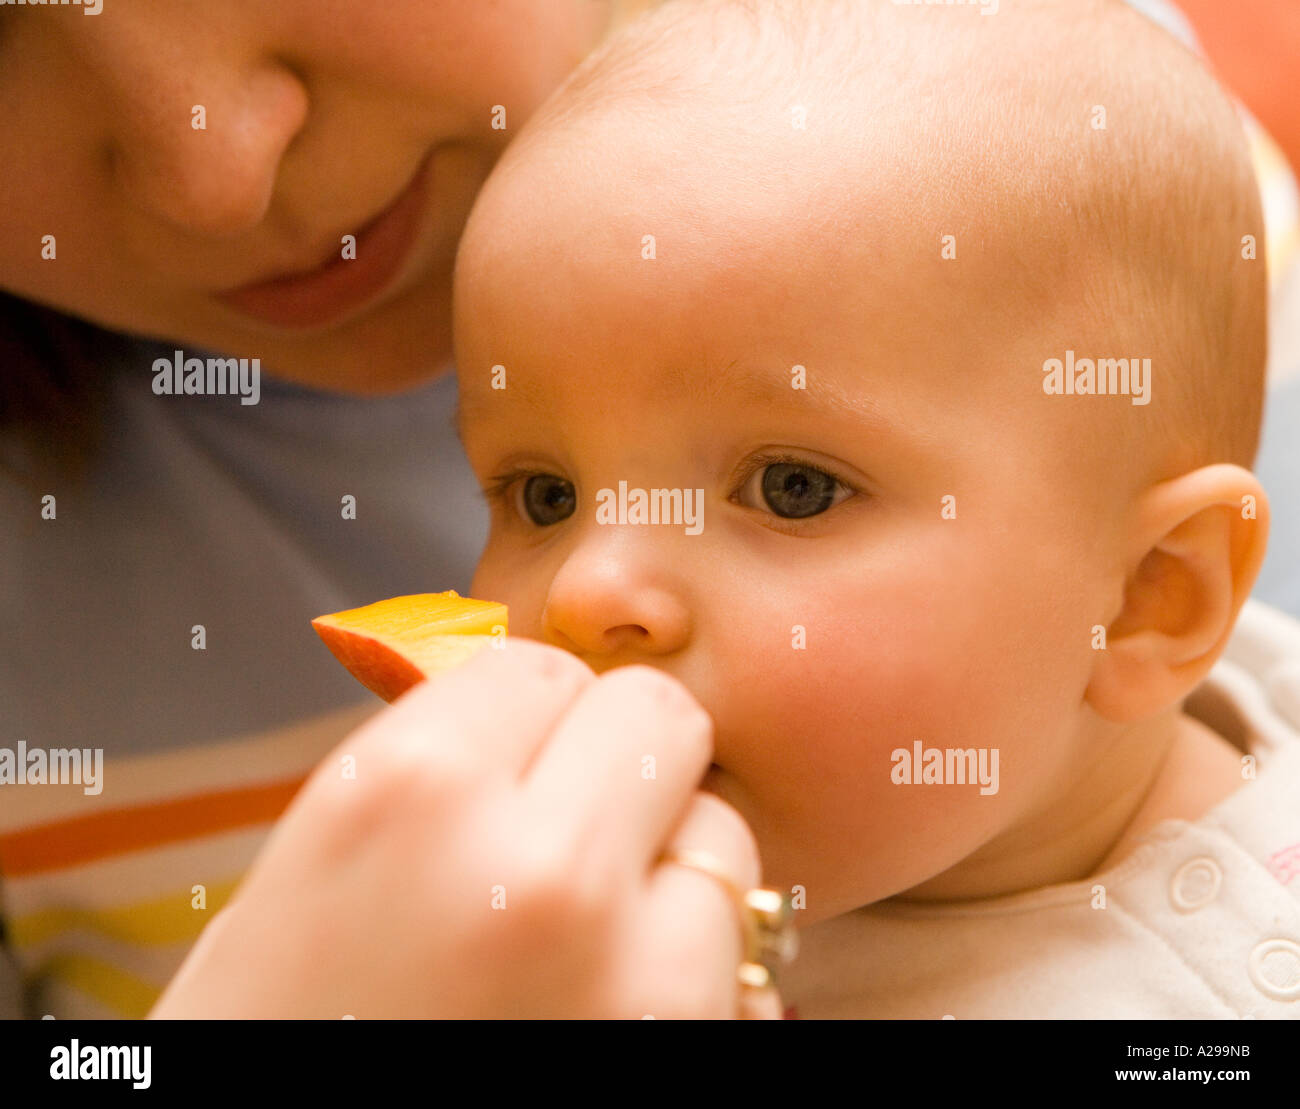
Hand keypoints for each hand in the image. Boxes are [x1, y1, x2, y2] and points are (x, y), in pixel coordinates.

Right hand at [149, 638, 775, 1018]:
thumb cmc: (281, 1039)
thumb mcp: (305, 881)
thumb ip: (427, 779)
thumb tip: (521, 718)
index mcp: (408, 794)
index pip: (541, 665)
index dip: (530, 714)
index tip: (521, 753)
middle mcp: (536, 861)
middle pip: (654, 715)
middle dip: (617, 758)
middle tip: (575, 820)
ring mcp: (632, 965)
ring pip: (717, 829)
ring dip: (666, 861)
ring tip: (591, 932)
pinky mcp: (690, 1041)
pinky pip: (738, 945)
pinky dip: (694, 958)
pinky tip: (618, 994)